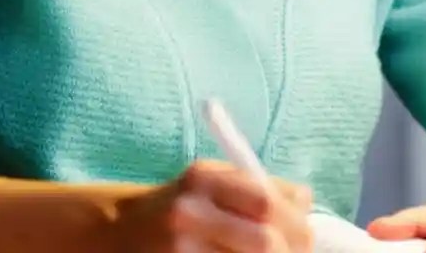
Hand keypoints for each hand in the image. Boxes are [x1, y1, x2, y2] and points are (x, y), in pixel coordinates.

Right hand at [125, 159, 313, 251]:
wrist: (120, 232)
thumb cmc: (180, 204)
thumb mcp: (213, 180)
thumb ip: (258, 186)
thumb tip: (306, 204)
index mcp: (202, 180)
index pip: (266, 202)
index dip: (296, 222)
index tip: (306, 233)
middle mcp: (188, 215)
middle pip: (264, 243)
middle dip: (292, 251)